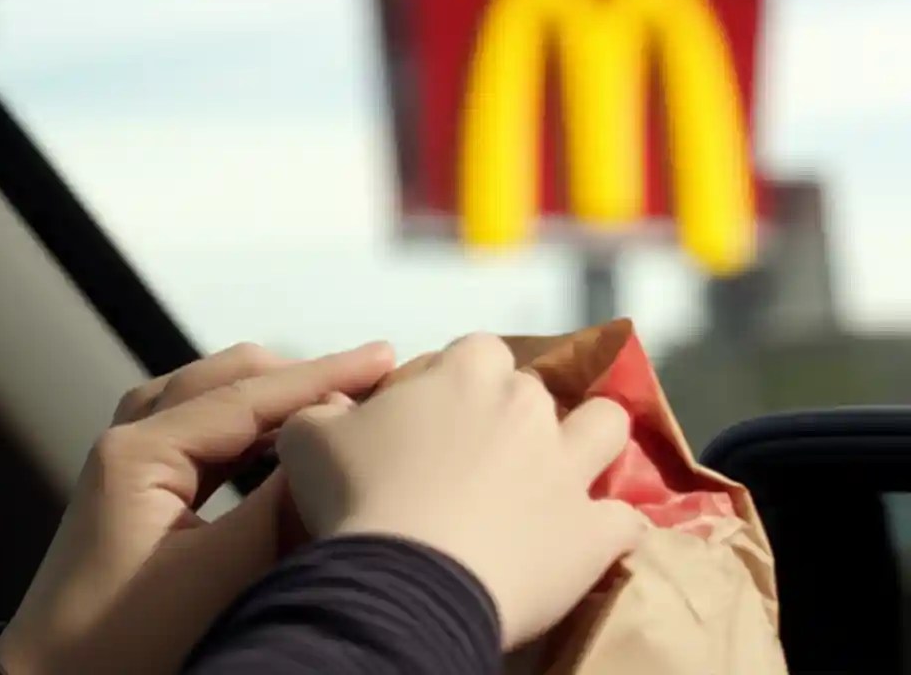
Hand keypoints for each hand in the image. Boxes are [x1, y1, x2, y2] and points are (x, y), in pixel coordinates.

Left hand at [0, 341, 394, 673]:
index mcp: (139, 452)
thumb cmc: (124, 647)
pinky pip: (201, 436)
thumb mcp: (219, 576)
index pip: (248, 394)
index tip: (385, 358)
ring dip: (274, 400)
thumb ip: (281, 506)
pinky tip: (286, 445)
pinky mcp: (134, 495)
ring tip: (338, 405)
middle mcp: (127, 443)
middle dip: (299, 377)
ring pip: (212, 402)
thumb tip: (333, 450)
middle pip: (226, 380)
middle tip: (370, 380)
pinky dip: (250, 431)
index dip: (323, 375)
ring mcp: (126, 466)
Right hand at [276, 333, 644, 650]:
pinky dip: (608, 529)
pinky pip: (624, 520)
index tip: (433, 412)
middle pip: (535, 389)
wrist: (404, 584)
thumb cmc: (354, 498)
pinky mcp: (592, 532)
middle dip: (514, 413)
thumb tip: (334, 409)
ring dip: (589, 441)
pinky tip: (585, 542)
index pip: (478, 349)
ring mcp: (567, 469)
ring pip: (606, 427)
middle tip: (477, 454)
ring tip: (562, 470)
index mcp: (465, 377)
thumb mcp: (310, 440)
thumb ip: (325, 412)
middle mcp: (526, 409)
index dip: (459, 377)